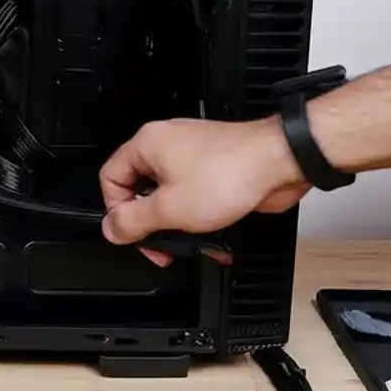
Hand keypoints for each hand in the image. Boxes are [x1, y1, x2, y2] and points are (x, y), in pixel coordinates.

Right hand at [98, 117, 310, 266]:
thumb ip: (133, 221)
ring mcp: (192, 155)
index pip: (110, 178)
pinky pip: (194, 195)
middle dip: (149, 223)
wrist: (279, 163)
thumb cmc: (230, 172)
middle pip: (139, 189)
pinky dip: (198, 218)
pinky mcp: (215, 168)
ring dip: (177, 225)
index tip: (132, 233)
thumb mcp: (170, 209)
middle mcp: (167, 145)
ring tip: (189, 242)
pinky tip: (211, 236)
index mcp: (147, 145)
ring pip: (169, 195)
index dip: (116, 210)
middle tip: (159, 246)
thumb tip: (111, 228)